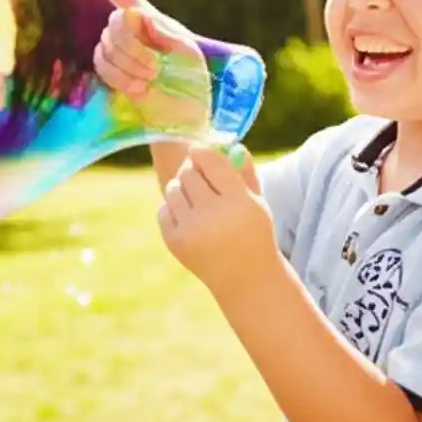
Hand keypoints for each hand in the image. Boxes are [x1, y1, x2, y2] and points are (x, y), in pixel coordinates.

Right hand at [92, 0, 210, 134]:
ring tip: (148, 82)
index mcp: (157, 25)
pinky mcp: (113, 73)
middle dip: (131, 46)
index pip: (132, 2)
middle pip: (115, 23)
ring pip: (105, 47)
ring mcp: (122, 54)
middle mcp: (136, 35)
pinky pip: (102, 66)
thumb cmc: (193, 82)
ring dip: (126, 66)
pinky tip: (137, 89)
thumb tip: (143, 17)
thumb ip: (168, 34)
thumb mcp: (189, 55)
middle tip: (154, 68)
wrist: (184, 117)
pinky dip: (119, 78)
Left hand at [160, 144, 278, 295]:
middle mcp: (213, 216)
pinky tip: (189, 216)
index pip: (212, 161)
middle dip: (193, 169)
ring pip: (173, 188)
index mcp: (239, 202)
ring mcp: (191, 230)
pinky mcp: (175, 242)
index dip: (202, 151)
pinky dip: (174, 208)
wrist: (245, 278)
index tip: (198, 150)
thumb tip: (227, 142)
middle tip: (200, 174)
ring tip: (197, 198)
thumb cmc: (253, 232)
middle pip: (189, 172)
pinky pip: (164, 209)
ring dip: (182, 187)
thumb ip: (244, 170)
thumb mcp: (257, 201)